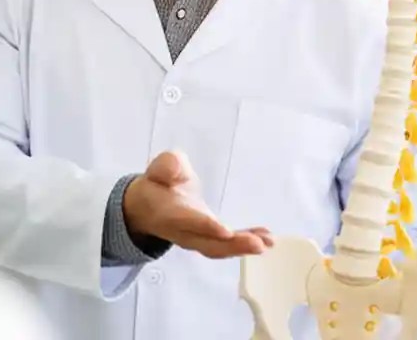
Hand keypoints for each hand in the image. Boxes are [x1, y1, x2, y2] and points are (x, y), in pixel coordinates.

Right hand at [122, 150, 273, 259]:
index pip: (187, 221)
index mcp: (168, 213)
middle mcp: (183, 232)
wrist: (148, 207)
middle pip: (207, 244)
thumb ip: (165, 167)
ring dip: (243, 248)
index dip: (205, 226)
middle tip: (258, 244)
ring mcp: (196, 240)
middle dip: (233, 245)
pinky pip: (227, 246)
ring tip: (268, 242)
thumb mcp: (158, 168)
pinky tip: (267, 240)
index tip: (225, 231)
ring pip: (219, 249)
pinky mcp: (209, 240)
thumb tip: (173, 170)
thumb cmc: (158, 185)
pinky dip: (246, 244)